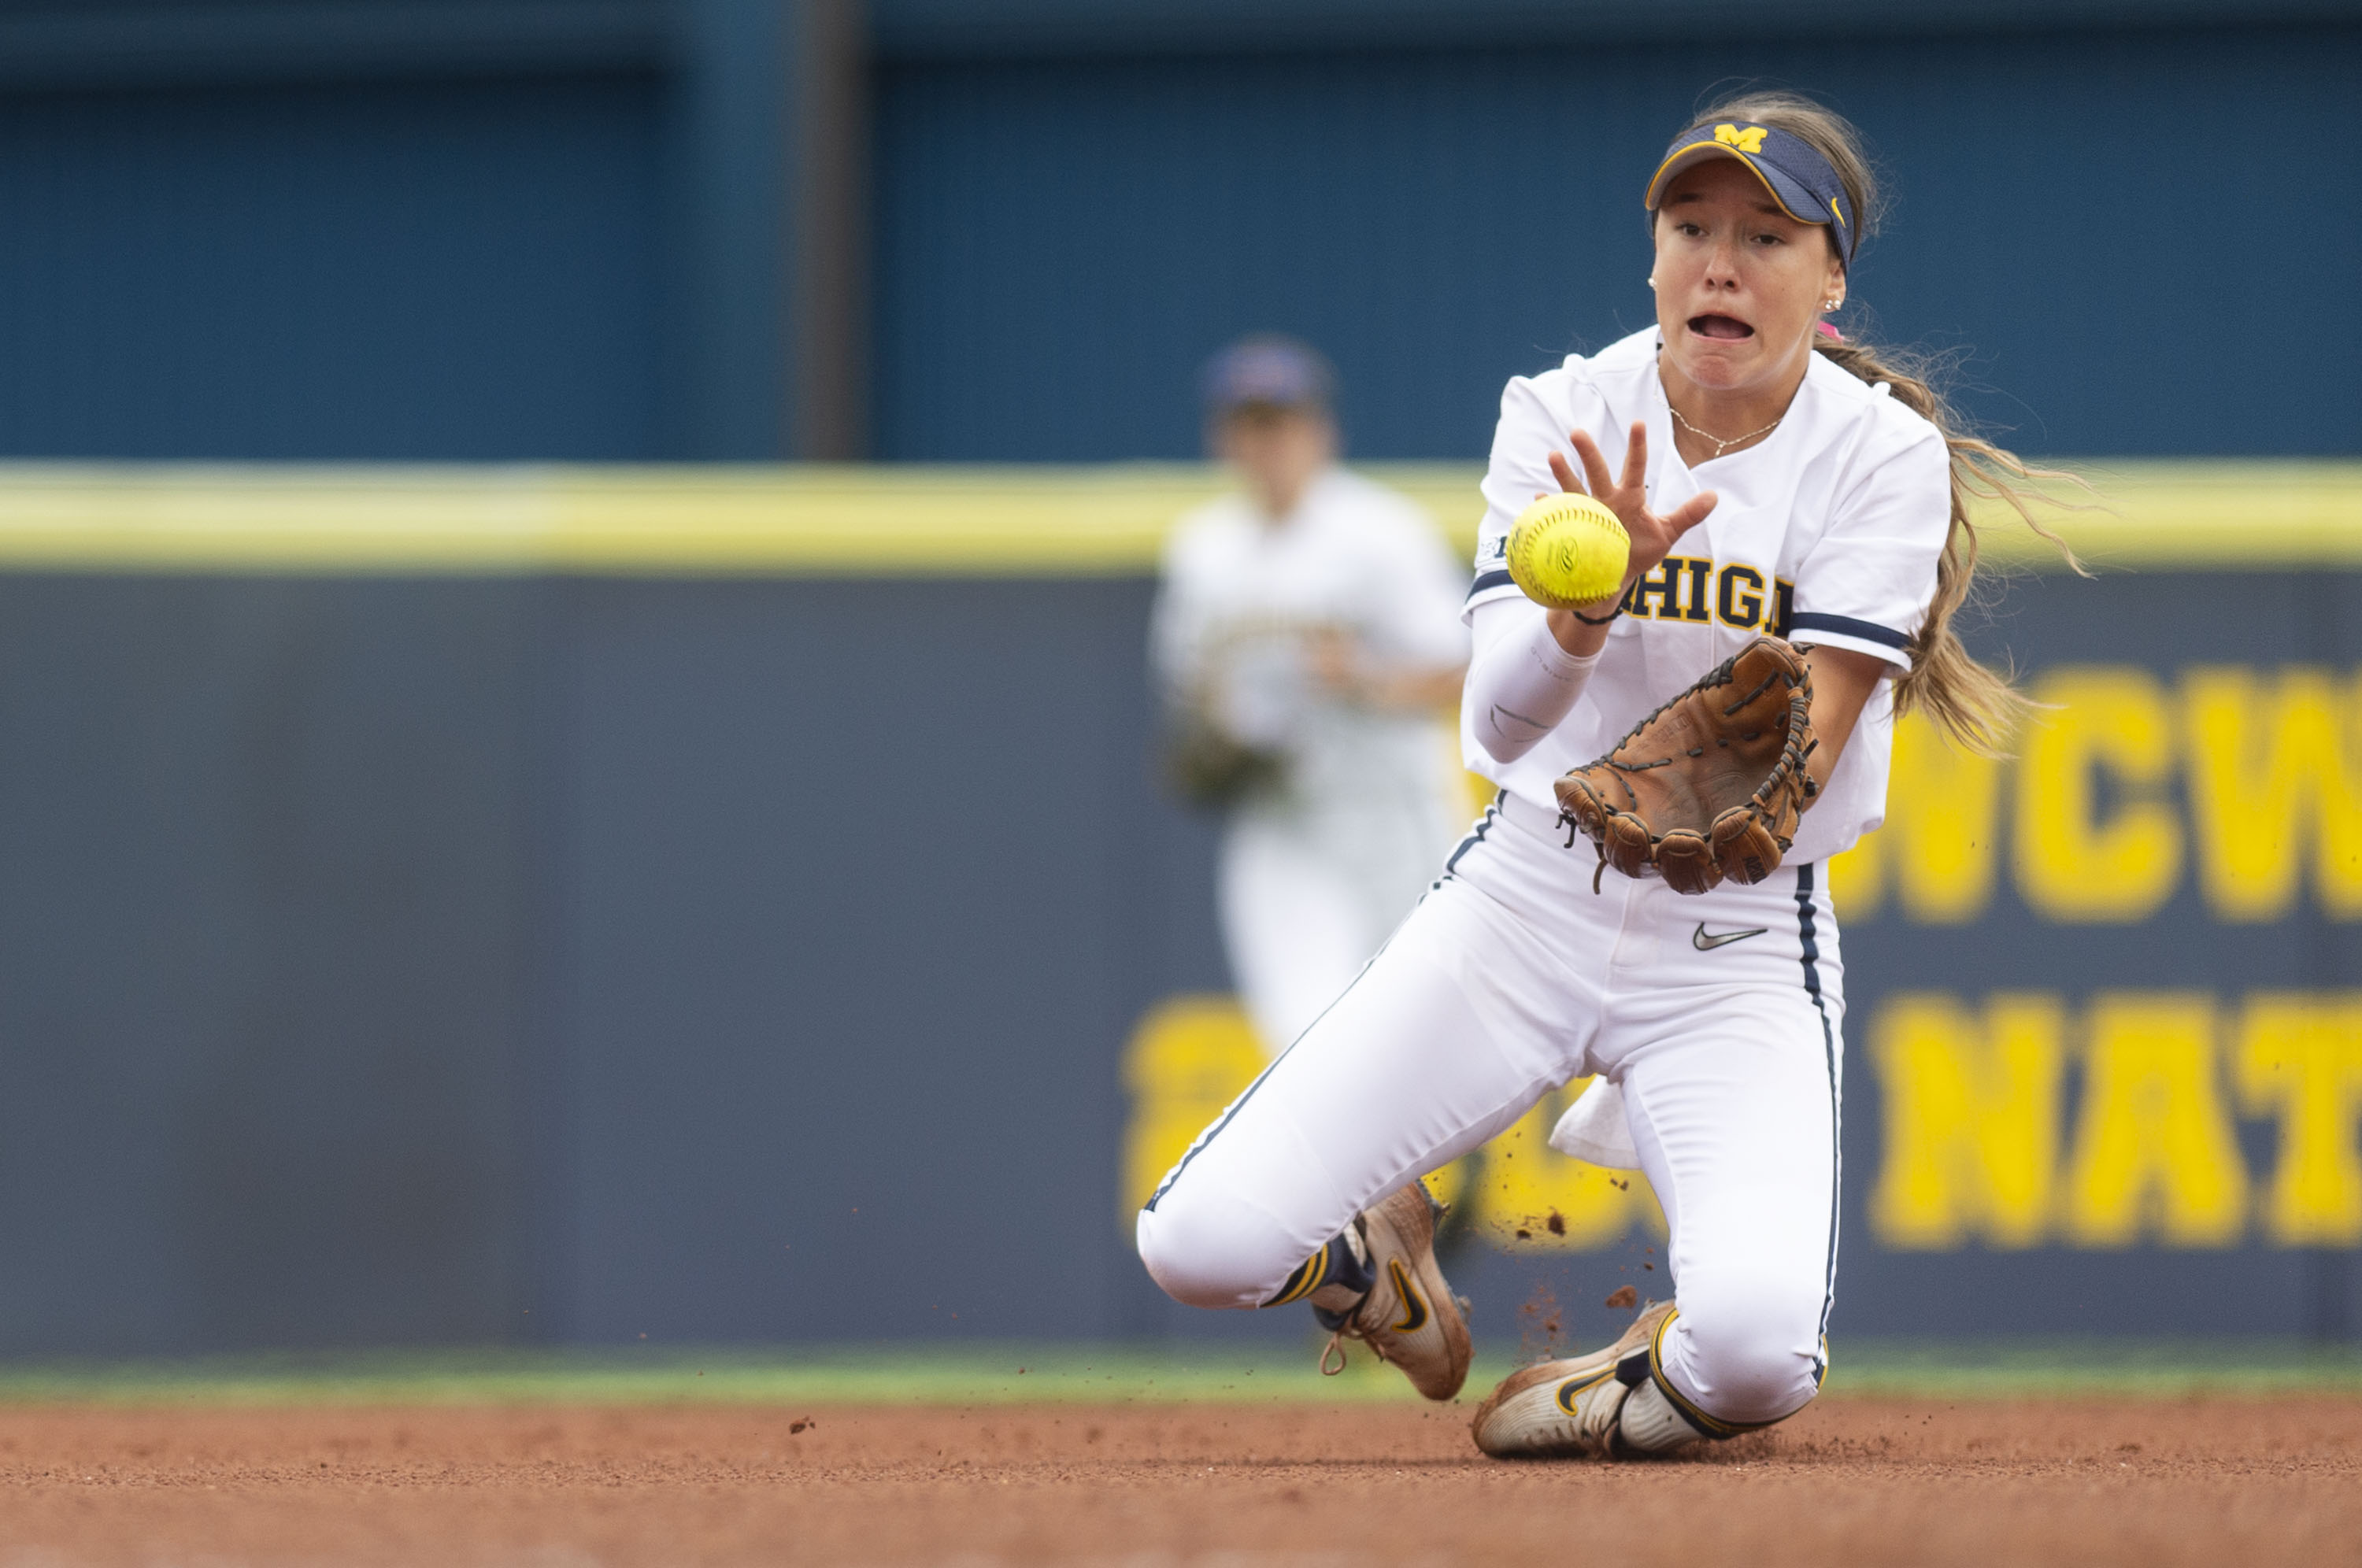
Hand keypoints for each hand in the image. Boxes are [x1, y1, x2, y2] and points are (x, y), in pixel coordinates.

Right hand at [1541, 421, 1717, 654]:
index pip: (1635, 468)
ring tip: (1553, 456)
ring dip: (1563, 475)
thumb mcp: (1667, 533)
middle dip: (1588, 453)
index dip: (1638, 447)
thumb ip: (1688, 514)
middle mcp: (1605, 500)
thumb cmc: (1640, 552)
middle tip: (1578, 432)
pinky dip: (1546, 510)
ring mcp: (1586, 516)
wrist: (1615, 578)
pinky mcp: (1571, 532)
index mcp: (1629, 497)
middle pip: (1597, 472)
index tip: (1638, 423)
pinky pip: (1555, 518)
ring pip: (1573, 491)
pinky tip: (1536, 499)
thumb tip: (1714, 495)